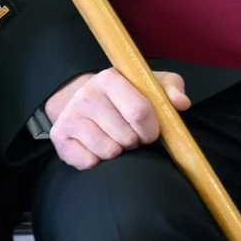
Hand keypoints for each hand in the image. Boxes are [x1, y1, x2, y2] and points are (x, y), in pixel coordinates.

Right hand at [46, 68, 188, 170]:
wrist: (90, 102)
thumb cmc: (130, 95)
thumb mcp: (154, 86)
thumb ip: (172, 90)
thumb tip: (181, 104)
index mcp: (109, 78)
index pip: (139, 112)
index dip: (151, 129)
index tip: (152, 133)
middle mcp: (85, 94)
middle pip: (126, 136)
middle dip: (136, 142)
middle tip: (132, 135)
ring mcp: (69, 115)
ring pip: (108, 151)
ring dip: (119, 152)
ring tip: (116, 139)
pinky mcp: (59, 136)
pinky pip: (88, 162)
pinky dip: (99, 162)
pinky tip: (98, 148)